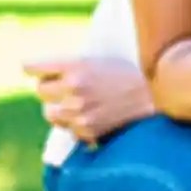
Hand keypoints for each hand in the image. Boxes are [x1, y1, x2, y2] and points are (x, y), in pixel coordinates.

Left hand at [22, 57, 155, 144]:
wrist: (158, 96)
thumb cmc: (130, 74)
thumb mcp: (99, 60)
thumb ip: (71, 67)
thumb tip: (40, 77)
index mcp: (75, 65)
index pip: (32, 67)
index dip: (34, 68)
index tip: (35, 69)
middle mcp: (74, 88)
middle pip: (40, 91)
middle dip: (51, 89)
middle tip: (68, 87)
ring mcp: (79, 111)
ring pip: (50, 113)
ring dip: (60, 109)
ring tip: (79, 104)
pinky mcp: (87, 130)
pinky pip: (69, 129)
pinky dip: (77, 125)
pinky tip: (95, 116)